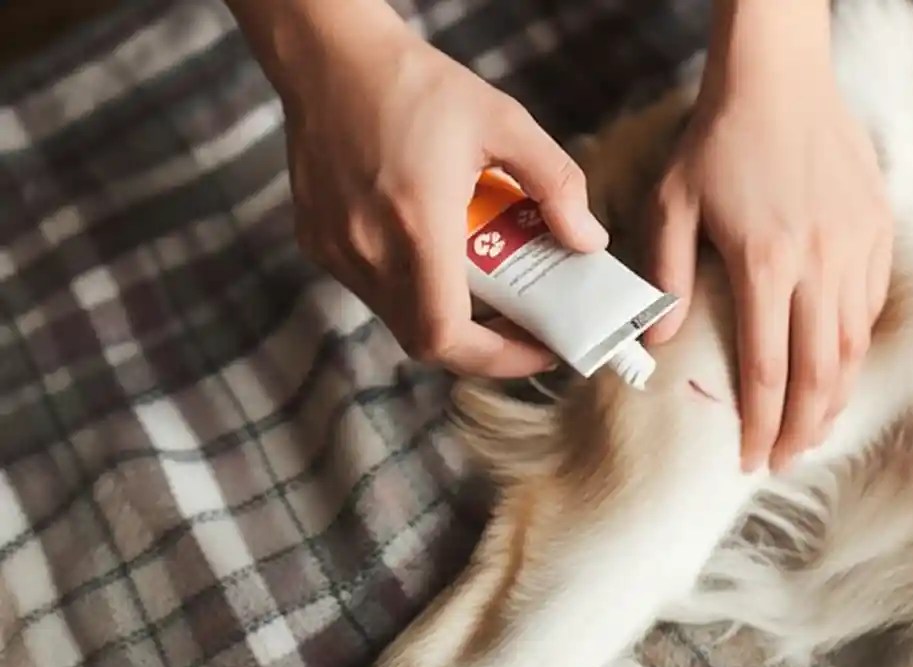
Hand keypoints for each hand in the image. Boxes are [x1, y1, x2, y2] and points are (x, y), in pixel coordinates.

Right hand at [235, 0, 606, 375]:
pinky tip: (439, 255)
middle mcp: (367, 249)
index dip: (499, 359)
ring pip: (399, 318)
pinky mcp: (317, 242)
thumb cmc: (416, 84)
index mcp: (417, 226)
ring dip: (448, 316)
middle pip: (428, 340)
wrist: (329, 55)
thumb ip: (557, 185)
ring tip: (490, 285)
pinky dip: (413, 289)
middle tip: (525, 325)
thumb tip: (589, 240)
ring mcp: (336, 250)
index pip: (448, 337)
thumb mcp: (505, 122)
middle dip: (484, 345)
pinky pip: (372, 289)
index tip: (542, 349)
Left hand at [646, 0, 892, 471]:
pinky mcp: (877, 230)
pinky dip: (855, 346)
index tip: (750, 458)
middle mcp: (819, 263)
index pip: (767, 368)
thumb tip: (663, 340)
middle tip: (786, 461)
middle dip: (804, 428)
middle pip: (821, 372)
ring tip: (816, 430)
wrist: (780, 79)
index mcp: (766, 263)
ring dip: (836, 396)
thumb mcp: (673, 202)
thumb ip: (667, 274)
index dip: (761, 422)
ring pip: (853, 345)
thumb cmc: (719, 138)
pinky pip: (871, 306)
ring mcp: (856, 247)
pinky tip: (838, 366)